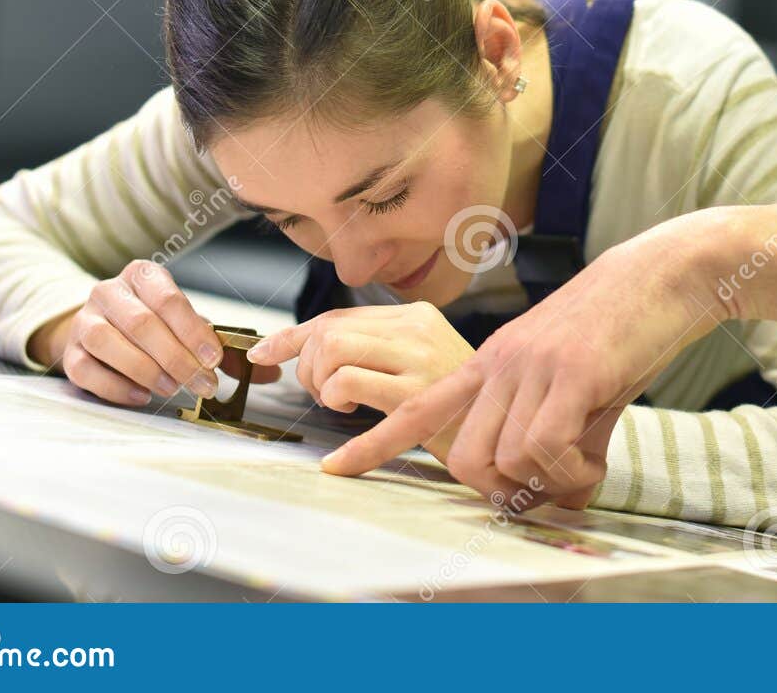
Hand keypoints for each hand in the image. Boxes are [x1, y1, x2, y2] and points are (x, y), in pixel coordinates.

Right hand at [39, 259, 276, 405]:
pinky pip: (86, 370)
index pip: (168, 298)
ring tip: (174, 389)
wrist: (100, 327)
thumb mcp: (186, 326)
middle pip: (141, 323)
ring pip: (108, 342)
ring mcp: (84, 321)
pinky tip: (143, 396)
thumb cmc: (153, 326)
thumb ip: (224, 347)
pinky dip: (116, 387)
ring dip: (146, 370)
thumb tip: (269, 373)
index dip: (192, 330)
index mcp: (143, 276)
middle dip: (177, 357)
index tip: (213, 358)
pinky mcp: (69, 352)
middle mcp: (109, 292)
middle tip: (203, 384)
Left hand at [246, 302, 474, 461]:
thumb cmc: (462, 405)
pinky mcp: (419, 395)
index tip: (264, 353)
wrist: (512, 430)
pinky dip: (337, 427)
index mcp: (416, 316)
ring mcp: (419, 361)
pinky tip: (339, 460)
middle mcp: (417, 330)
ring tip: (344, 409)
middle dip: (308, 370)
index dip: (293, 337)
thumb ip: (377, 350)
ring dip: (323, 391)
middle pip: (330, 335)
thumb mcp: (423, 363)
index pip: (337, 317)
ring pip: (335, 357)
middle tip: (326, 398)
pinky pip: (351, 392)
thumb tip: (310, 349)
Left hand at [313, 213, 731, 506]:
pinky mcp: (571, 374)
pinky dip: (569, 473)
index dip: (376, 441)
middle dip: (499, 489)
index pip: (418, 403)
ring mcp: (535, 367)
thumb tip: (557, 485)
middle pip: (464, 455)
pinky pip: (544, 449)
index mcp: (493, 359)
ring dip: (545, 483)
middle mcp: (503, 362)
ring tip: (582, 469)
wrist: (662, 275)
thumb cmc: (620, 326)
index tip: (338, 467)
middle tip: (546, 488)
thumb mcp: (568, 373)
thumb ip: (551, 422)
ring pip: (504, 459)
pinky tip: (593, 462)